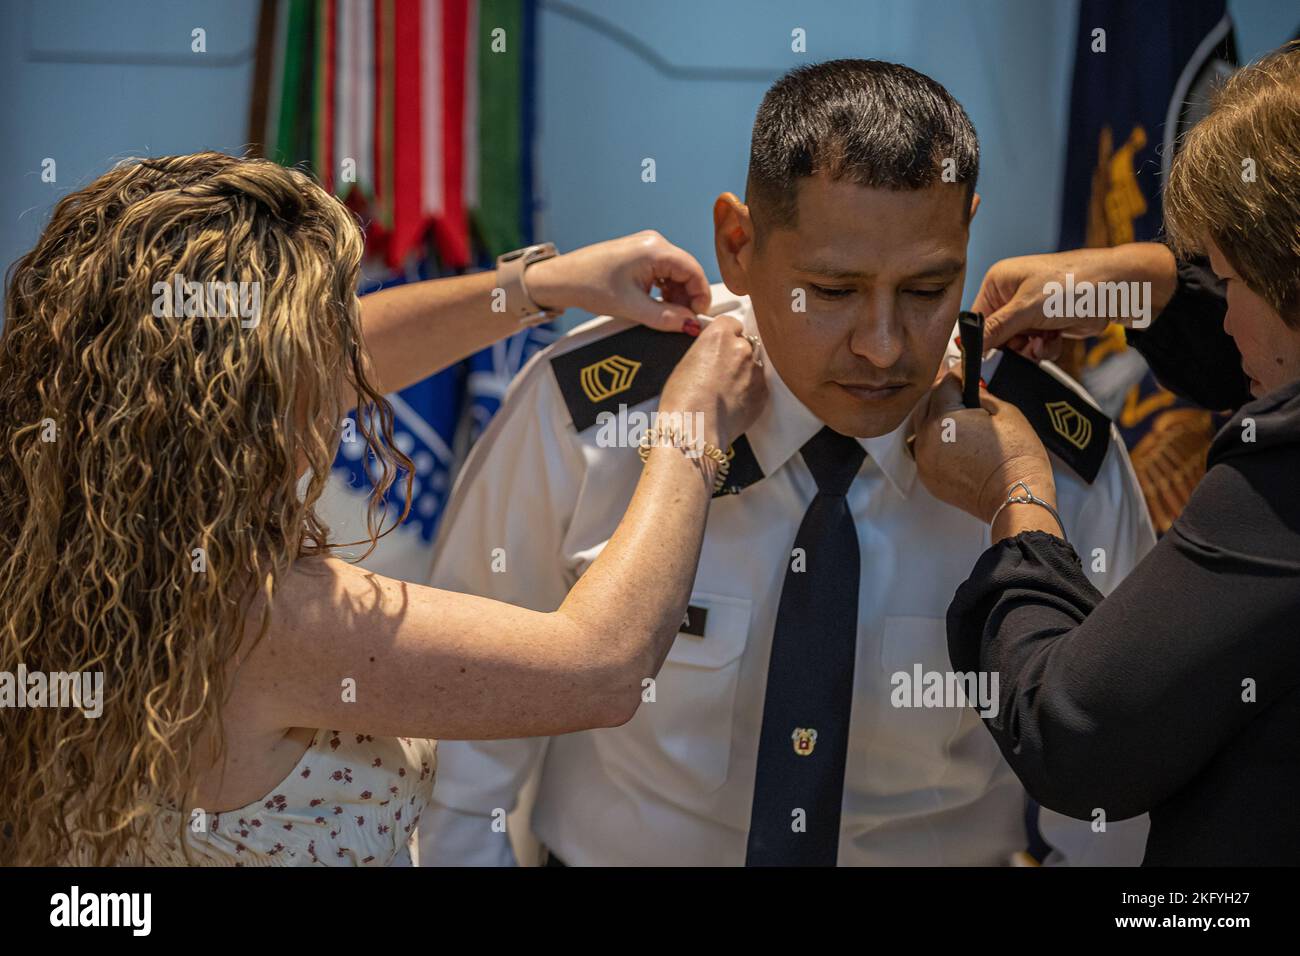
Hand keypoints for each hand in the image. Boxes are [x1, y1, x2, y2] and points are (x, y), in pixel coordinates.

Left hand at [524, 231, 711, 330]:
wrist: (562, 279)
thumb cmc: (590, 286)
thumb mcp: (632, 307)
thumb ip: (666, 318)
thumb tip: (691, 325)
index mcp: (655, 249)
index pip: (694, 271)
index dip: (700, 296)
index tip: (696, 318)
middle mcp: (654, 242)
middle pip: (687, 271)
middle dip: (688, 298)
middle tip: (681, 321)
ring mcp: (646, 246)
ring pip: (676, 273)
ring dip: (676, 296)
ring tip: (665, 315)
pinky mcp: (639, 255)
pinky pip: (663, 272)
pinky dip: (665, 290)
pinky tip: (656, 304)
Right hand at [659, 314, 766, 450]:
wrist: (694, 429)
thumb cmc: (682, 398)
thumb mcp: (685, 362)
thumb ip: (705, 350)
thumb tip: (714, 353)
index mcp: (720, 334)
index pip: (731, 324)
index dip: (725, 337)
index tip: (718, 349)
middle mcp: (743, 348)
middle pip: (745, 344)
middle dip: (736, 356)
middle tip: (720, 374)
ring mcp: (756, 371)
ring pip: (753, 366)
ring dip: (744, 375)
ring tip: (725, 393)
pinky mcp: (763, 393)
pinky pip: (759, 387)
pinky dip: (749, 393)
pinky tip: (733, 404)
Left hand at [911, 373, 1054, 523]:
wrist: (1017, 495)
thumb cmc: (1016, 458)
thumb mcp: (1005, 412)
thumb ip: (981, 395)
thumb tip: (972, 388)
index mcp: (943, 419)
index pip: (943, 385)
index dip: (957, 377)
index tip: (965, 375)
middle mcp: (926, 439)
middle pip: (926, 405)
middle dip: (943, 396)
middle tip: (962, 394)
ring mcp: (924, 461)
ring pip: (922, 429)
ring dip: (936, 419)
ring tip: (959, 418)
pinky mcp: (928, 478)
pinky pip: (925, 451)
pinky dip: (936, 443)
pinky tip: (955, 442)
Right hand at [972, 243, 1179, 359]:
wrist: (1117, 289)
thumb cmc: (1073, 284)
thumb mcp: (1027, 308)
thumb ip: (996, 329)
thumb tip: (968, 348)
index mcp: (998, 283)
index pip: (976, 319)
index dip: (980, 340)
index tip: (985, 360)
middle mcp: (1010, 296)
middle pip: (995, 336)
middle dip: (1010, 347)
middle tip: (1025, 347)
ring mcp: (1028, 312)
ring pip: (1014, 346)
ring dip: (1029, 350)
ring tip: (1045, 341)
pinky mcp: (1045, 325)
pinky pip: (1033, 347)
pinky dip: (1043, 349)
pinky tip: (1054, 340)